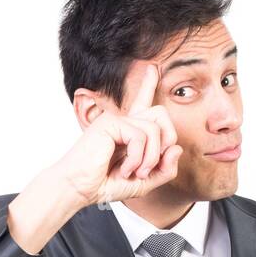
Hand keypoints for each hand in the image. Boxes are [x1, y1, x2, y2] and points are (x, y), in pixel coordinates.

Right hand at [55, 61, 182, 207]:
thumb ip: (164, 169)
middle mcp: (123, 121)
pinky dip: (137, 158)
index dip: (149, 84)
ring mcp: (116, 120)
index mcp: (128, 130)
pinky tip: (124, 169)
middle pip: (161, 113)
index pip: (142, 101)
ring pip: (154, 128)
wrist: (78, 189)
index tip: (152, 67)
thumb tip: (177, 148)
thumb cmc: (104, 184)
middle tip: (151, 165)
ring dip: (150, 158)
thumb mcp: (144, 182)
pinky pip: (140, 136)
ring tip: (135, 172)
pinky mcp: (110, 123)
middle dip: (167, 140)